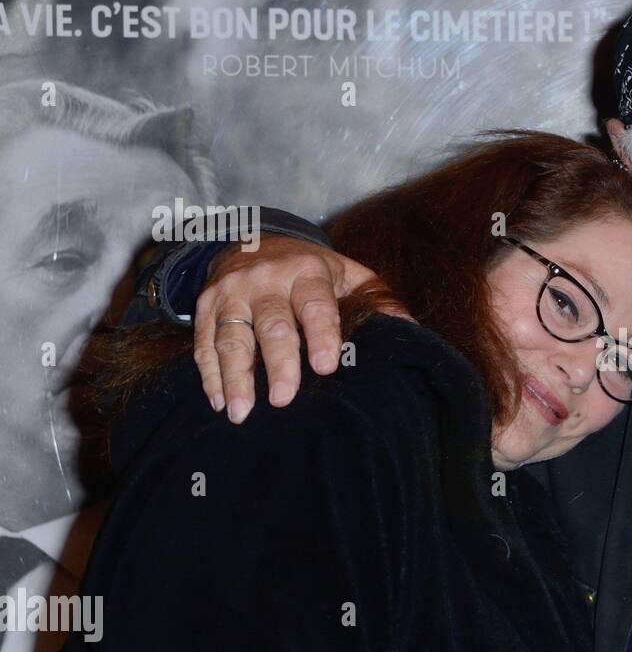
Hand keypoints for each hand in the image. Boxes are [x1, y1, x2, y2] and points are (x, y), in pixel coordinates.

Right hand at [194, 235, 383, 422]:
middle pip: (272, 326)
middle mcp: (266, 280)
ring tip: (240, 412)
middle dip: (278, 364)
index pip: (315, 305)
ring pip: (231, 336)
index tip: (326, 366)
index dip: (321, 335)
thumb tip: (408, 328)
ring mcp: (232, 292)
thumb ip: (375, 299)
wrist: (253, 239)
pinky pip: (204, 341)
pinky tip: (218, 401)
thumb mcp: (346, 273)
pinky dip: (209, 373)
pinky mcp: (206, 305)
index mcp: (307, 272)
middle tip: (283, 400)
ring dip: (235, 376)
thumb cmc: (310, 270)